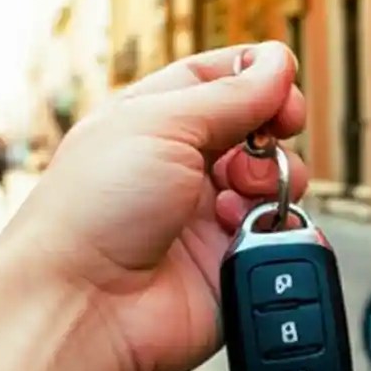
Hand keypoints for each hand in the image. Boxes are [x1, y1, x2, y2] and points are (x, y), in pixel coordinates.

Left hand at [0, 41, 307, 370]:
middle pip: (260, 128)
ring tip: (240, 196)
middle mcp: (185, 166)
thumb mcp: (160, 125)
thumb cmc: (90, 215)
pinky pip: (285, 233)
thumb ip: (230, 94)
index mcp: (155, 121)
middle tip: (269, 137)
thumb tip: (278, 63)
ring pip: (280, 180)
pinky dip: (277, 227)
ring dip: (274, 180)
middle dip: (273, 129)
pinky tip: (240, 229)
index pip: (221, 80)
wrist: (85, 306)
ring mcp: (211, 214)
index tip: (282, 80)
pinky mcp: (235, 259)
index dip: (258, 75)